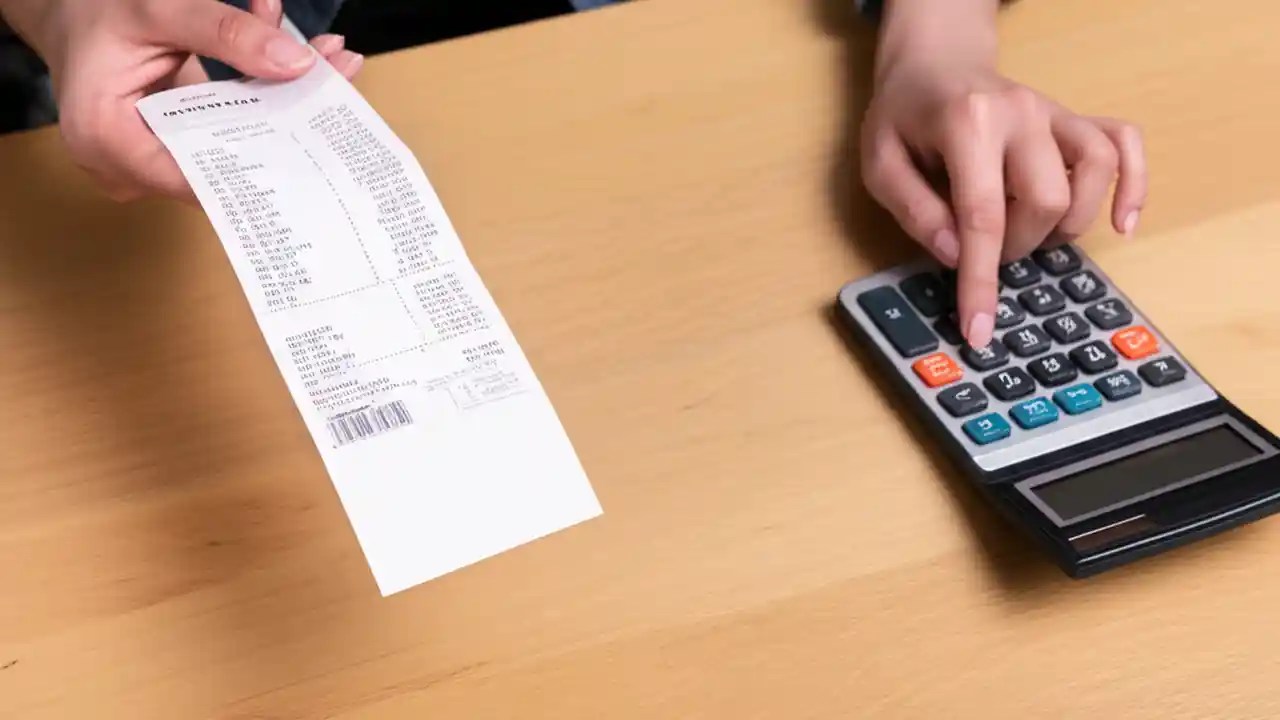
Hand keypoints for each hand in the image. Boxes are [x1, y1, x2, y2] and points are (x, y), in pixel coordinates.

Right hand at [0, 0, 365, 202]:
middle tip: (339, 81)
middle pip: (227, 161)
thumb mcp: (158, 9)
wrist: (69, 13)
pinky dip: (265, 98)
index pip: (198, 176)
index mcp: (107, 142)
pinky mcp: (176, 149)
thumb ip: (225, 33)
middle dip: (288, 120)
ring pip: (236, 147)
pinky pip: (230, 133)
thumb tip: (296, 63)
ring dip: (285, 104)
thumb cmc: (96, 11)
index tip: (315, 137)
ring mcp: (154, 163)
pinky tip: (307, 66)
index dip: (260, 163)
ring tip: (334, 66)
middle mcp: (130, 167)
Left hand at [860, 0, 1146, 347]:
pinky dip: (1133, 184)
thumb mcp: (881, 164)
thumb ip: (914, 210)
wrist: (934, 66)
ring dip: (1063, 226)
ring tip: (1026, 234)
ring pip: (1093, 177)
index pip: (983, 216)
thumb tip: (957, 255)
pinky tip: (1121, 224)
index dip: (981, 280)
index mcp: (967, 122)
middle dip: (1015, 247)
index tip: (979, 329)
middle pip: (1045, 201)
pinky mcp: (1075, 118)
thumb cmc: (903, 118)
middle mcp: (1021, 113)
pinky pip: (1125, 143)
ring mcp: (1055, 113)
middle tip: (982, 249)